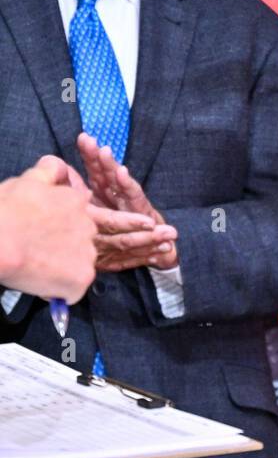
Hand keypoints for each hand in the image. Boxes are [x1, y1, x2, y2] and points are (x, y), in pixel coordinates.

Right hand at [0, 156, 96, 301]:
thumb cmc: (6, 211)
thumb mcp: (27, 180)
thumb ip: (49, 171)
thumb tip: (59, 164)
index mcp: (77, 202)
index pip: (78, 217)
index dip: (60, 229)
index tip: (46, 234)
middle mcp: (89, 225)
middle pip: (80, 242)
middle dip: (63, 250)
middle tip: (35, 252)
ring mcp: (87, 253)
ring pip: (78, 267)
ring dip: (61, 271)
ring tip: (35, 267)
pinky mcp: (81, 278)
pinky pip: (72, 291)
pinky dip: (58, 292)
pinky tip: (39, 283)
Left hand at [77, 134, 178, 272]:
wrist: (156, 248)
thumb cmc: (124, 232)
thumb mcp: (97, 218)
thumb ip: (80, 200)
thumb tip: (57, 185)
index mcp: (104, 195)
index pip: (94, 172)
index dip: (88, 156)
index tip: (81, 138)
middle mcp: (116, 195)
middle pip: (104, 172)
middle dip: (96, 155)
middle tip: (87, 140)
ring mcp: (129, 202)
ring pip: (118, 181)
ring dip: (111, 165)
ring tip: (104, 151)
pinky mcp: (142, 212)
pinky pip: (132, 197)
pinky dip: (126, 184)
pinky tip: (121, 172)